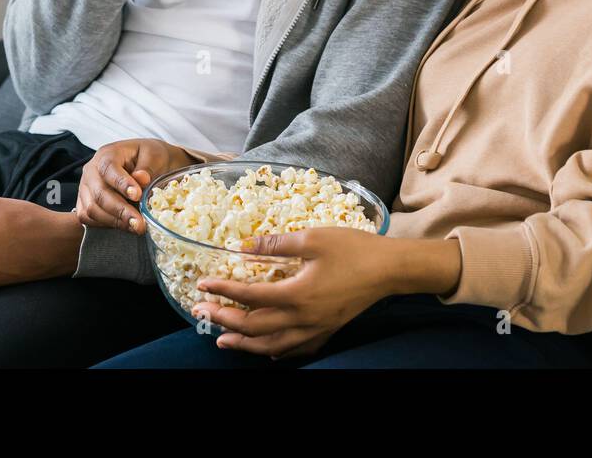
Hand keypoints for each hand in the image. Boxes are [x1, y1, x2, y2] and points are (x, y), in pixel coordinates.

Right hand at [75, 138, 195, 231]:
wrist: (148, 163)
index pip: (108, 168)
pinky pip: (88, 218)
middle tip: (139, 222)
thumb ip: (148, 167)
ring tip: (136, 226)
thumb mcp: (155, 155)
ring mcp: (86, 187)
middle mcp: (92, 170)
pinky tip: (125, 226)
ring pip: (92, 209)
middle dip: (120, 210)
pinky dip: (106, 224)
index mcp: (108, 154)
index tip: (137, 195)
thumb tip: (141, 179)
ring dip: (115, 221)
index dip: (121, 183)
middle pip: (99, 193)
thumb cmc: (150, 157)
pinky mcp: (85, 202)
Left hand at [191, 227, 396, 358]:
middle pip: (254, 327)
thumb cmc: (353, 249)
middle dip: (223, 320)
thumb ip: (276, 244)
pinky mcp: (327, 331)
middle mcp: (302, 318)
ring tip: (222, 340)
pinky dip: (276, 351)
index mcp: (296, 294)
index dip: (222, 290)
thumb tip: (243, 246)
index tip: (202, 284)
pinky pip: (296, 350)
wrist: (390, 270)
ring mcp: (315, 329)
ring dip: (243, 344)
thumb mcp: (313, 238)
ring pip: (271, 345)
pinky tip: (267, 350)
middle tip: (201, 313)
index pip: (249, 296)